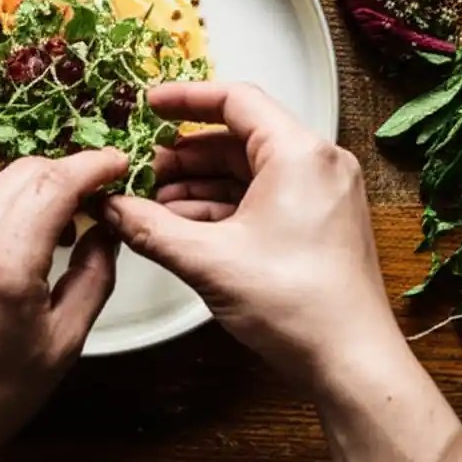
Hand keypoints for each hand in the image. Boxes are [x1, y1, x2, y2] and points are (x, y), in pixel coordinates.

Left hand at [0, 150, 127, 461]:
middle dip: (68, 171)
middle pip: (25, 172)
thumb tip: (106, 232)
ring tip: (67, 215)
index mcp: (5, 265)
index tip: (117, 162)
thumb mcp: (64, 341)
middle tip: (98, 191)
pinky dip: (8, 200)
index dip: (92, 165)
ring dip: (38, 184)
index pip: (54, 184)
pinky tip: (27, 229)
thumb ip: (93, 276)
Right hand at [102, 83, 461, 461]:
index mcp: (299, 154)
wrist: (350, 362)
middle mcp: (317, 165)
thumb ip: (150, 227)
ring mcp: (321, 195)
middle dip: (184, 154)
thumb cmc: (300, 306)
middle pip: (238, 138)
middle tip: (142, 168)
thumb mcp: (208, 260)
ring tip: (153, 203)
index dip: (185, 98)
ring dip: (199, 185)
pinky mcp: (318, 224)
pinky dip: (223, 207)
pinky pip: (262, 197)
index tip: (149, 104)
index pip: (235, 100)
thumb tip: (110, 207)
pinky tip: (185, 226)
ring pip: (248, 171)